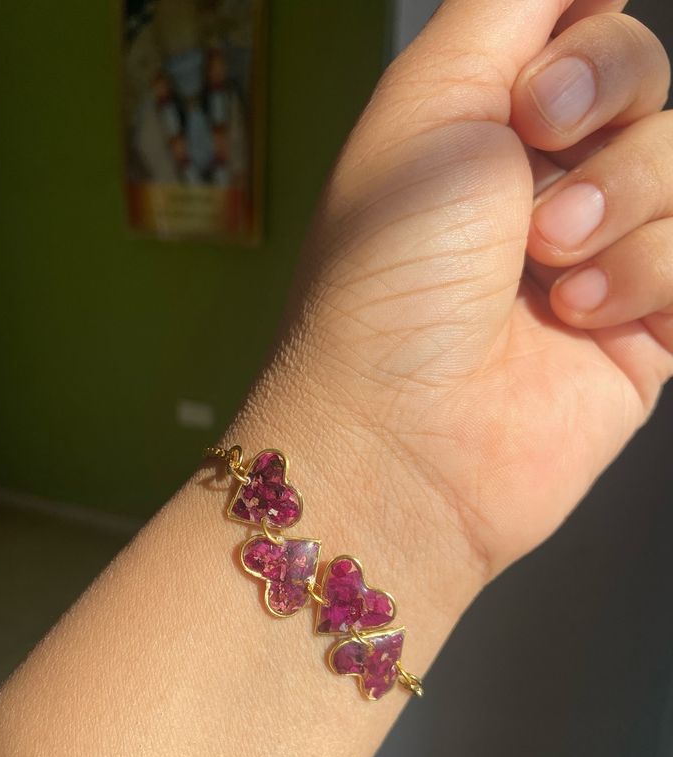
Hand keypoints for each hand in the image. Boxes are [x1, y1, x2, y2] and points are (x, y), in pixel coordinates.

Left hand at [270, 0, 671, 579]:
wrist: (403, 436)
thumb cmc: (389, 280)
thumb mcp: (431, 105)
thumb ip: (509, 7)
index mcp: (485, 122)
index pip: (591, 32)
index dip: (590, 54)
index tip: (537, 104)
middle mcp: (545, 180)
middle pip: (652, 88)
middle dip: (605, 138)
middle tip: (530, 215)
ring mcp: (601, 252)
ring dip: (621, 217)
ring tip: (546, 279)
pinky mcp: (648, 323)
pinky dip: (649, 277)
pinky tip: (580, 320)